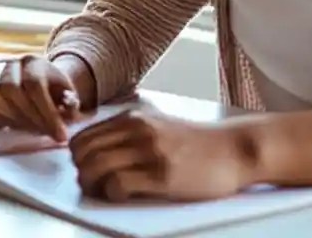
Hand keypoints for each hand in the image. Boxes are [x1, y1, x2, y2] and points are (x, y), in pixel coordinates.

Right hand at [0, 54, 84, 140]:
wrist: (43, 85)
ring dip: (10, 118)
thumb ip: (70, 105)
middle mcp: (11, 67)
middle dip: (30, 117)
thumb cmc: (57, 93)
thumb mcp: (70, 96)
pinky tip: (8, 128)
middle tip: (44, 134)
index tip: (60, 135)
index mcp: (34, 63)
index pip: (35, 85)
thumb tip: (68, 113)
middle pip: (11, 90)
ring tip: (28, 129)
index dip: (47, 113)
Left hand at [69, 110, 255, 201]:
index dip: (77, 157)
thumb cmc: (195, 143)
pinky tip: (123, 195)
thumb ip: (128, 131)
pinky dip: (112, 194)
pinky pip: (118, 185)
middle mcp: (137, 130)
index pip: (82, 136)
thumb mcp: (157, 124)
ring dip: (91, 184)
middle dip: (80, 171)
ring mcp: (149, 152)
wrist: (234, 149)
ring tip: (104, 191)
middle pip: (82, 152)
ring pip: (94, 167)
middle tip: (92, 184)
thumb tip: (93, 149)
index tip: (85, 169)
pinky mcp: (162, 175)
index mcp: (132, 118)